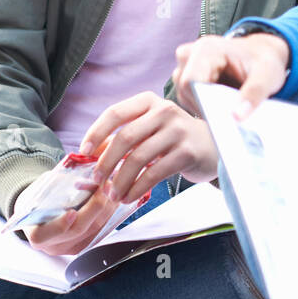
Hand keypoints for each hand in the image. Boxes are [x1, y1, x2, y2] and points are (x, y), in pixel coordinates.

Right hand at [14, 169, 118, 256]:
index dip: (59, 225)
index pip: (43, 235)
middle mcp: (52, 245)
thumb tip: (80, 176)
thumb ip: (56, 186)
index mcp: (35, 232)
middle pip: (76, 230)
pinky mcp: (83, 244)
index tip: (72, 212)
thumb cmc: (39, 197)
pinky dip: (108, 214)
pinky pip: (99, 231)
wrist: (40, 211)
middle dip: (94, 208)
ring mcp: (69, 247)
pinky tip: (112, 199)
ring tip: (111, 188)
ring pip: (92, 231)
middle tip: (104, 186)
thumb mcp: (41, 189)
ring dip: (106, 209)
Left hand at [79, 93, 218, 203]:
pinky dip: (137, 188)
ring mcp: (178, 130)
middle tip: (97, 181)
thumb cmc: (174, 138)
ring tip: (113, 195)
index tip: (84, 151)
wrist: (213, 147)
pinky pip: (154, 173)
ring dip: (121, 180)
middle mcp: (164, 111)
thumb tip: (92, 154)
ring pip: (138, 158)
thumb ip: (125, 136)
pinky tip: (130, 197)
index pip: (115, 113)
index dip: (96, 132)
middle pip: (125, 137)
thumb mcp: (150, 129)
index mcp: (149, 102)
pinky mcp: (187, 152)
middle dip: (106, 162)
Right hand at [172, 32, 290, 119]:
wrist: (260, 54)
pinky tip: (221, 107)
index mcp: (207, 49)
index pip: (190, 81)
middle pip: (185, 91)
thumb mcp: (268, 75)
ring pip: (185, 97)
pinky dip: (203, 106)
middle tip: (230, 117)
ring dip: (204, 107)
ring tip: (228, 108)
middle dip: (205, 106)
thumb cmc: (263, 61)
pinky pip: (188, 98)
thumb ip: (254, 93)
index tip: (222, 118)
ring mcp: (185, 66)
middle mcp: (190, 54)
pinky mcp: (186, 77)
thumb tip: (237, 117)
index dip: (202, 102)